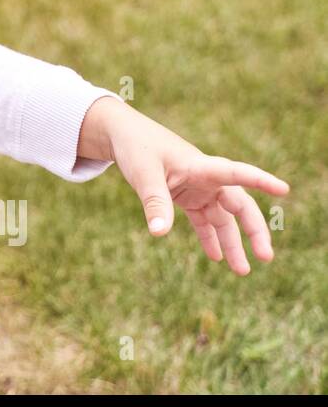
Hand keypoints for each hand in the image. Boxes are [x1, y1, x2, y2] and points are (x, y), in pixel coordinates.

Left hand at [79, 96, 290, 274]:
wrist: (123, 135)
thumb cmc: (136, 148)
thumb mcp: (143, 174)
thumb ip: (154, 202)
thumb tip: (159, 232)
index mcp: (202, 166)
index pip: (237, 173)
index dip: (260, 181)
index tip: (284, 189)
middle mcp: (206, 178)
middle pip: (239, 205)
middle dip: (254, 231)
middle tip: (265, 257)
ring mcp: (198, 188)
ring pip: (223, 219)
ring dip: (232, 243)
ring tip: (242, 270)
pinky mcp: (186, 196)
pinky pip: (204, 221)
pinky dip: (209, 238)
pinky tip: (216, 257)